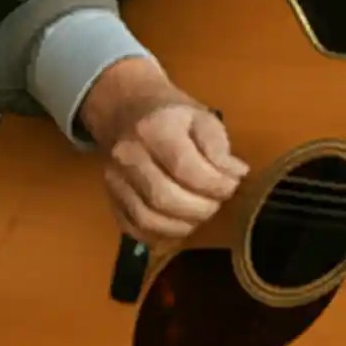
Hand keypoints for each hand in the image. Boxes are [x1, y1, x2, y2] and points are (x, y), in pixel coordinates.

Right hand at [80, 57, 249, 242]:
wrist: (128, 111)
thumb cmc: (173, 116)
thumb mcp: (203, 118)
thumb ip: (220, 148)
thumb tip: (235, 175)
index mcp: (154, 128)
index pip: (186, 168)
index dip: (215, 185)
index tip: (232, 186)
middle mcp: (128, 154)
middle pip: (165, 198)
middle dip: (201, 208)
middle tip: (217, 203)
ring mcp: (115, 178)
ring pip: (148, 218)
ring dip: (183, 225)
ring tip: (200, 213)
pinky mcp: (110, 197)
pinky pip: (134, 227)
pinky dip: (160, 234)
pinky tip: (179, 223)